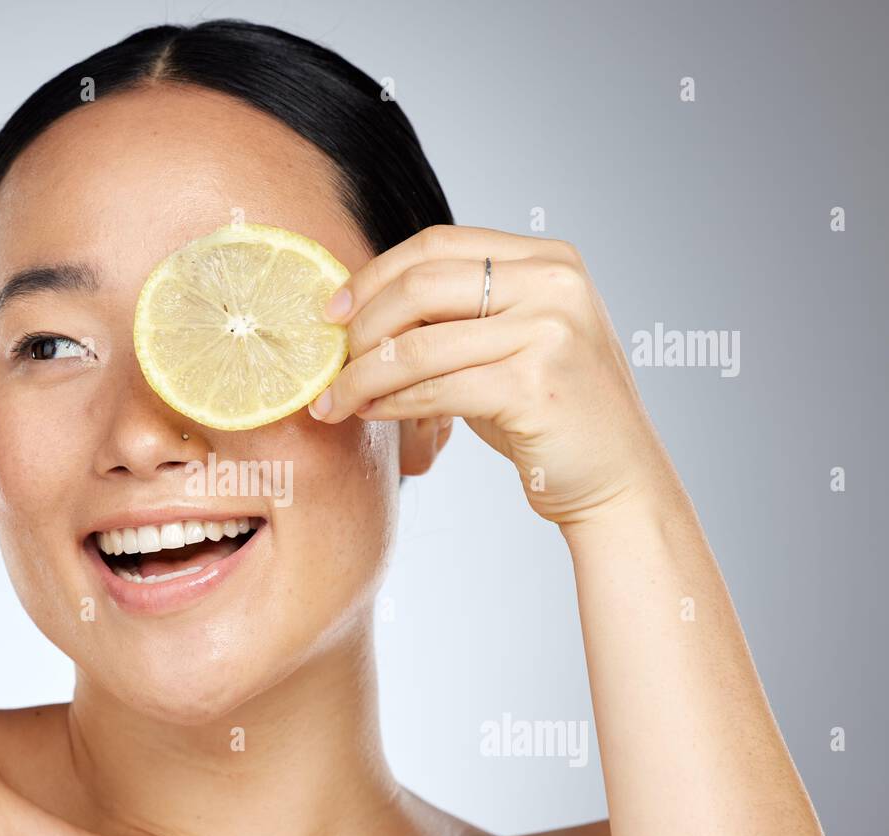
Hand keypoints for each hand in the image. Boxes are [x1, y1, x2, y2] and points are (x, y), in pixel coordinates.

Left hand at [309, 224, 679, 527]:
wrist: (617, 480)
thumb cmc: (549, 414)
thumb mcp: (509, 343)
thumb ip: (456, 315)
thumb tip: (359, 309)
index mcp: (548, 259)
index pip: (438, 244)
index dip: (375, 274)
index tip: (332, 310)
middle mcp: (555, 284)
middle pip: (422, 285)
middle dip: (361, 326)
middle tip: (329, 362)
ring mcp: (551, 331)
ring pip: (420, 344)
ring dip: (362, 375)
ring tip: (334, 400)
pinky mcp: (537, 385)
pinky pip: (436, 389)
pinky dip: (391, 403)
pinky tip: (370, 414)